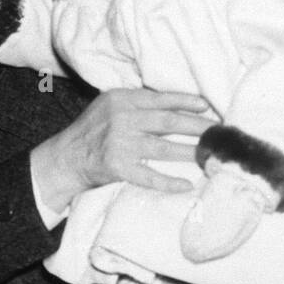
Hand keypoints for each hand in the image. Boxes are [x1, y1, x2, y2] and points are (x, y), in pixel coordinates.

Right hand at [30, 88, 213, 212]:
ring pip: (164, 148)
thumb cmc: (92, 130)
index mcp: (121, 100)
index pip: (160, 99)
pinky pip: (149, 176)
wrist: (65, 158)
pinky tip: (186, 184)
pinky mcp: (118, 168)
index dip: (186, 102)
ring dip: (190, 152)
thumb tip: (176, 104)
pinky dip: (169, 181)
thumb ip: (137, 103)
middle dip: (197, 126)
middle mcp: (121, 119)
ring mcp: (120, 145)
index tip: (207, 106)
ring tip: (211, 155)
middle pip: (168, 122)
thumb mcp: (109, 106)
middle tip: (218, 131)